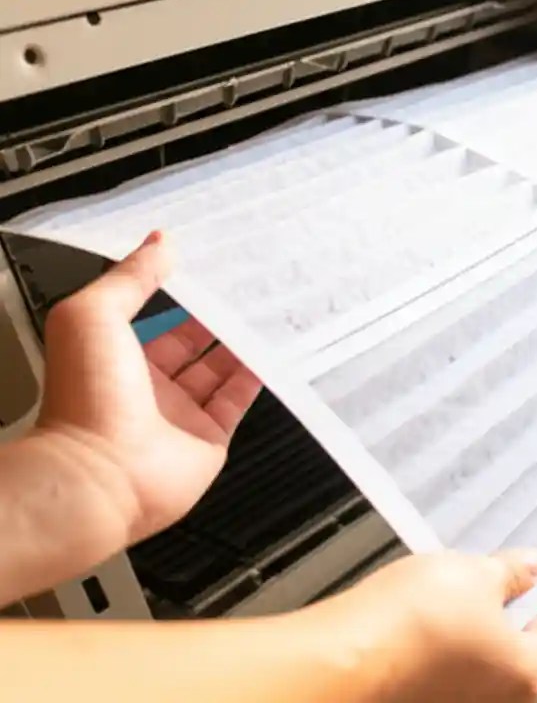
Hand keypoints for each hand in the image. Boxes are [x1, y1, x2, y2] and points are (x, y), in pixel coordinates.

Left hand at [37, 230, 260, 542]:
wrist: (102, 473)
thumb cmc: (86, 396)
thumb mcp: (94, 315)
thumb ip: (130, 277)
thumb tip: (160, 242)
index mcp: (115, 356)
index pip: (156, 317)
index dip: (182, 292)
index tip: (211, 266)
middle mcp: (148, 386)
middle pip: (192, 344)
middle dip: (219, 317)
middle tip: (250, 287)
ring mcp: (180, 414)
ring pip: (219, 371)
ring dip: (242, 343)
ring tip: (269, 311)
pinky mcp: (209, 438)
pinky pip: (238, 401)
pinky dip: (256, 377)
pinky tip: (272, 351)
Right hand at [300, 549, 536, 701]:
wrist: (348, 655)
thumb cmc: (414, 622)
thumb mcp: (477, 574)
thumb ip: (513, 571)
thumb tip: (533, 568)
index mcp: (526, 669)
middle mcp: (498, 697)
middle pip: (524, 646)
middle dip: (520, 607)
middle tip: (515, 573)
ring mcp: (459, 700)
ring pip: (486, 657)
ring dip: (482, 623)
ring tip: (466, 586)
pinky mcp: (425, 696)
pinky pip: (452, 665)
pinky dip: (453, 639)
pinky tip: (435, 612)